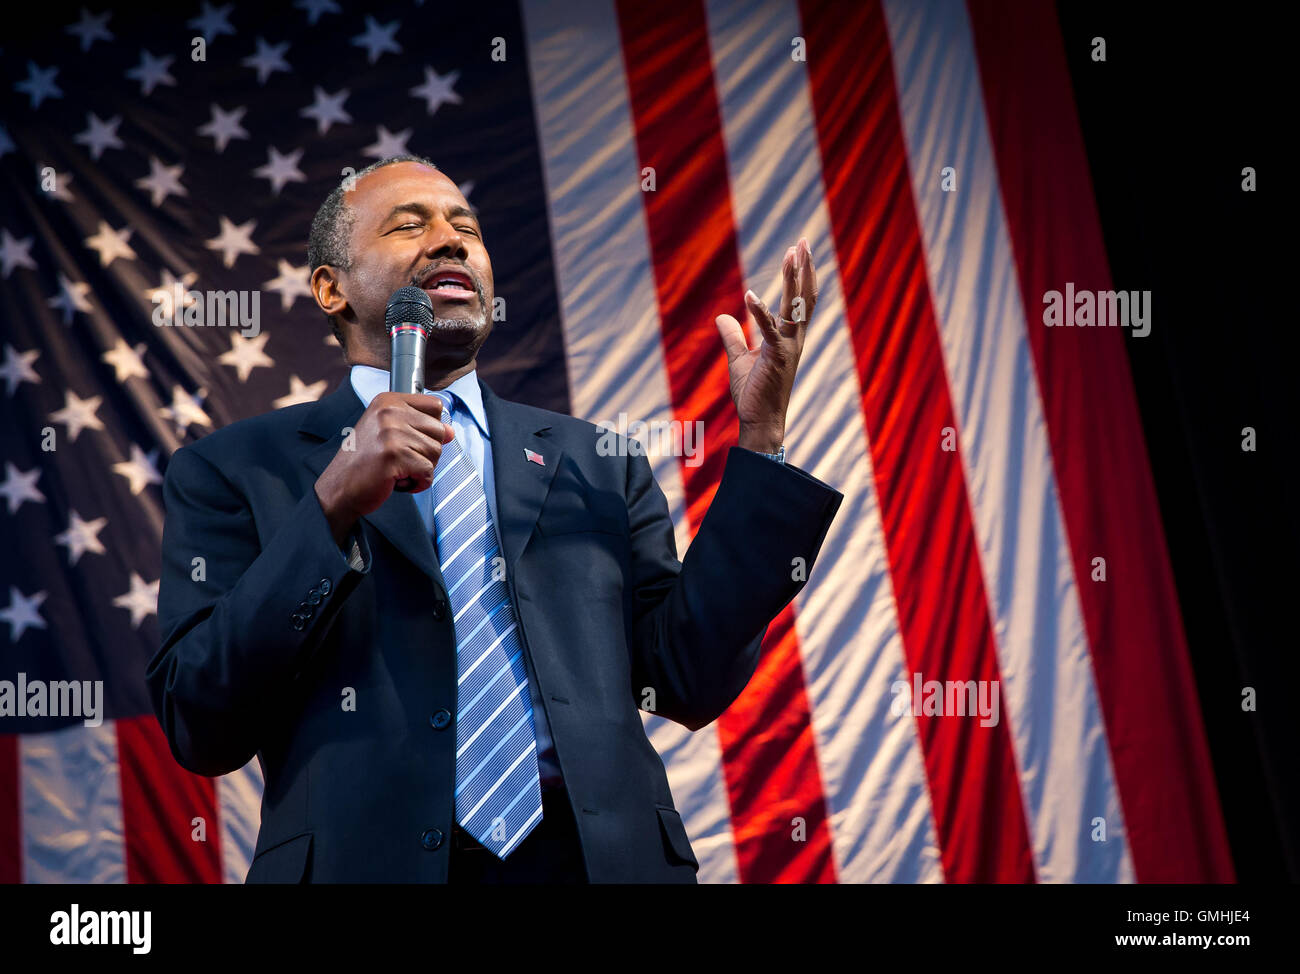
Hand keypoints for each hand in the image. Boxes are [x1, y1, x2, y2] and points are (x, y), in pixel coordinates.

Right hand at [314, 391, 454, 543]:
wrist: (339, 487)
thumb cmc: (364, 462)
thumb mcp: (389, 434)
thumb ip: (420, 427)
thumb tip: (451, 432)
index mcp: (388, 401)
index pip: (435, 406)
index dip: (431, 428)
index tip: (412, 440)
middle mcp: (389, 411)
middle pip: (440, 431)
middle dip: (427, 452)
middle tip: (401, 459)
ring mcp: (391, 433)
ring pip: (436, 452)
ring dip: (421, 469)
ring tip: (397, 469)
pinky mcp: (395, 456)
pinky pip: (428, 472)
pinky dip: (418, 483)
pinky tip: (397, 481)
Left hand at [715, 237, 816, 453]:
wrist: (759, 420)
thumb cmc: (754, 393)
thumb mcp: (739, 359)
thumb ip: (733, 336)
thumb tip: (722, 317)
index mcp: (789, 337)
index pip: (799, 300)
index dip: (801, 275)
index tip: (798, 251)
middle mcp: (794, 338)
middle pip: (804, 296)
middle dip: (804, 267)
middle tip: (804, 240)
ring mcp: (788, 347)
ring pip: (795, 306)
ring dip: (793, 278)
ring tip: (792, 253)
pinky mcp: (777, 357)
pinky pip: (769, 329)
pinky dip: (759, 311)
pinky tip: (750, 294)